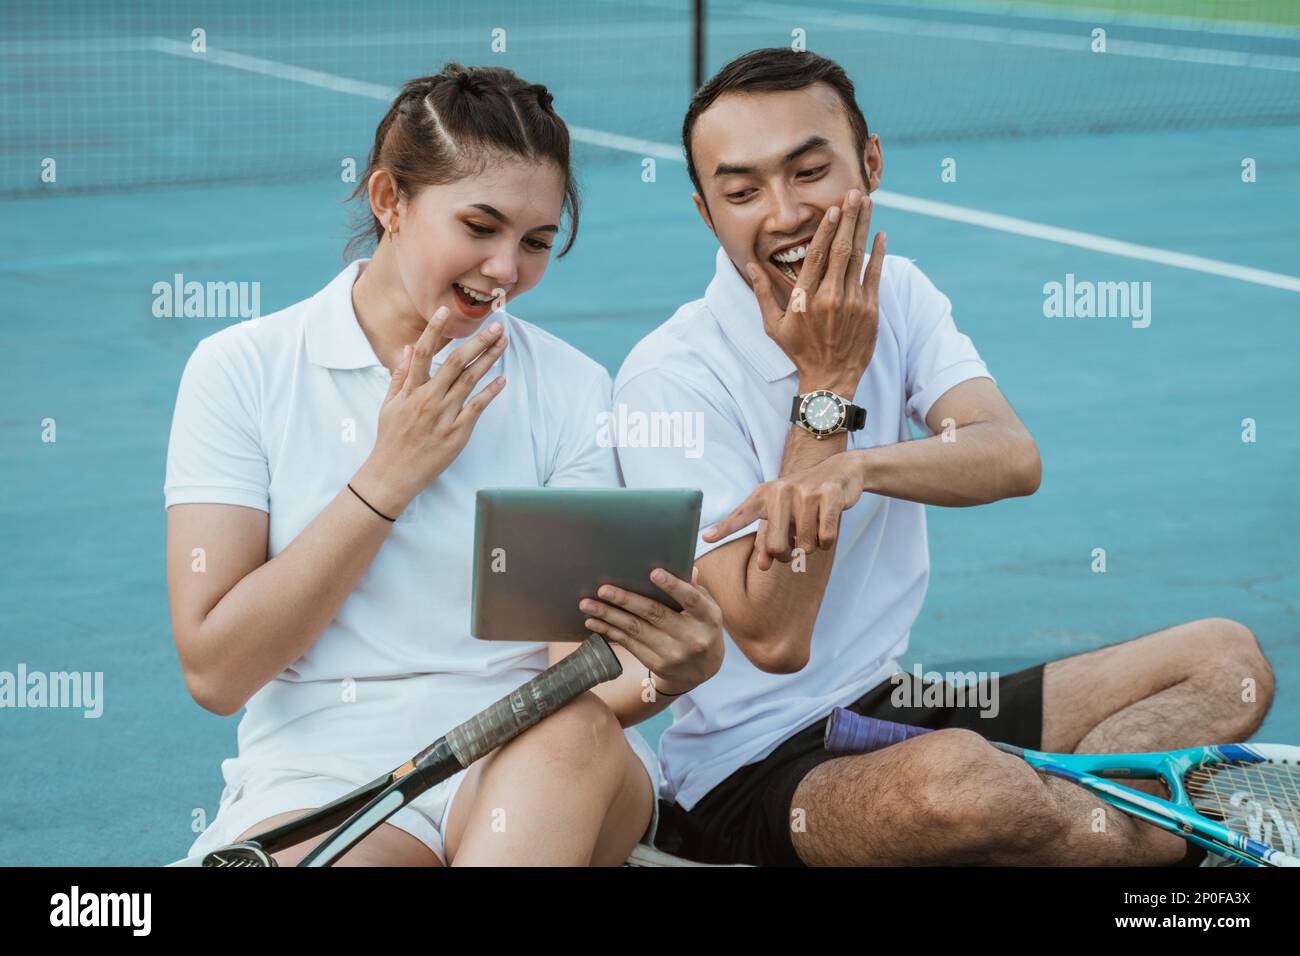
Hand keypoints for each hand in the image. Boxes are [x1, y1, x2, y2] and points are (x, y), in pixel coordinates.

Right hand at [354, 308, 506, 514]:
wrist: (393, 473)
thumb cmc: (391, 438)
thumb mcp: (389, 404)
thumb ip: (401, 375)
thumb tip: (409, 348)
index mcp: (410, 390)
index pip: (423, 353)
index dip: (434, 330)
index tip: (446, 311)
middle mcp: (428, 399)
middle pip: (456, 362)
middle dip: (478, 341)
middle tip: (497, 324)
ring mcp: (444, 416)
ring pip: (470, 380)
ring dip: (490, 359)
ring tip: (504, 343)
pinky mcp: (457, 433)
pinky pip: (477, 407)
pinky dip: (490, 392)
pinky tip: (503, 379)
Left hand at [578, 566, 723, 696]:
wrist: (703, 670)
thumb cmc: (702, 628)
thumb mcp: (707, 609)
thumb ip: (694, 589)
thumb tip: (687, 569)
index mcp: (708, 618)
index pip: (691, 599)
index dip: (673, 586)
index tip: (653, 573)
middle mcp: (692, 637)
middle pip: (655, 614)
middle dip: (626, 600)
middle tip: (603, 589)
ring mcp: (673, 654)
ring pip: (635, 630)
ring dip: (608, 616)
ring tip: (587, 604)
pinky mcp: (657, 664)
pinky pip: (628, 643)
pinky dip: (608, 631)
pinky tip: (593, 621)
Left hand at [702, 452, 866, 569]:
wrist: (840, 472)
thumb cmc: (805, 498)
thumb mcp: (782, 513)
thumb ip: (769, 539)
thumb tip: (762, 566)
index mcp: (765, 495)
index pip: (741, 515)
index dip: (724, 528)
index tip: (706, 538)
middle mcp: (782, 491)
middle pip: (777, 547)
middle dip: (787, 554)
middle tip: (794, 544)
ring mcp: (806, 492)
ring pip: (806, 545)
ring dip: (812, 545)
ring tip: (813, 527)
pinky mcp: (829, 496)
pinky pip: (825, 538)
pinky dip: (827, 541)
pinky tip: (826, 527)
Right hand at [746, 190, 885, 394]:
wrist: (830, 379)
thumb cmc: (799, 351)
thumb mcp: (773, 325)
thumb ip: (762, 293)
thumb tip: (750, 266)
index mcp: (805, 298)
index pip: (818, 255)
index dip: (827, 229)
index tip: (833, 208)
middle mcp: (830, 298)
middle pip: (841, 250)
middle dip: (849, 219)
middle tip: (855, 193)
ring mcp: (853, 304)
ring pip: (859, 258)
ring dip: (864, 228)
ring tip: (868, 204)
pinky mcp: (870, 311)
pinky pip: (875, 276)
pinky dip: (879, 255)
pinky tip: (881, 236)